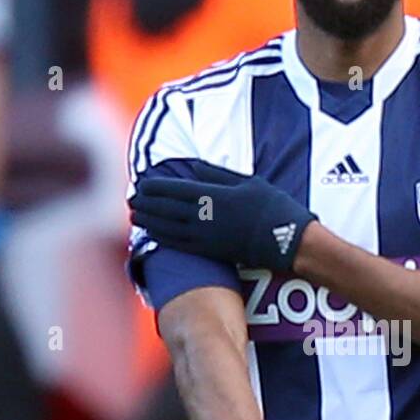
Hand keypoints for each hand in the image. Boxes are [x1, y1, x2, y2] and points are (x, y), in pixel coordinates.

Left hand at [129, 161, 317, 270]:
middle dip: (147, 203)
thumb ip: (218, 175)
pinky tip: (152, 234)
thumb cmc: (272, 207)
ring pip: (169, 228)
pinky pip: (180, 245)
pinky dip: (163, 238)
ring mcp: (207, 236)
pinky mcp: (212, 252)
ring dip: (149, 221)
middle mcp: (205, 216)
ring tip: (135, 215)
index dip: (155, 186)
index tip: (141, 182)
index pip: (175, 189)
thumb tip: (195, 168)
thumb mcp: (248, 181)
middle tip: (131, 198)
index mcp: (214, 195)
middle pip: (167, 208)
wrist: (289, 240)